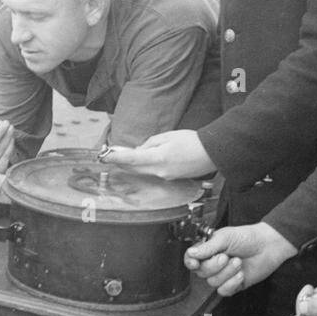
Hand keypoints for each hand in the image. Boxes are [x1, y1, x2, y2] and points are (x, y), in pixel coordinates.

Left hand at [100, 130, 215, 178]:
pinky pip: (154, 173)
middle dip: (122, 162)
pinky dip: (147, 167)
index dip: (116, 158)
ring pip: (143, 172)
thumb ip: (150, 143)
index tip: (104, 157)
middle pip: (134, 168)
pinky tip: (148, 159)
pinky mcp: (171, 179)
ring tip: (128, 156)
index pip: (131, 159)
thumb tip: (140, 149)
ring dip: (134, 164)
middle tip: (111, 155)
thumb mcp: (168, 136)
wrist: (212, 153)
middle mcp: (159, 171)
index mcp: (158, 158)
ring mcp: (165, 177)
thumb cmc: (192, 141)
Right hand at [183, 222, 296, 295]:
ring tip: (238, 262)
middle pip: (201, 273)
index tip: (196, 263)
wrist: (268, 246)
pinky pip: (224, 291)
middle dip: (214, 266)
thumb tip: (191, 253)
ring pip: (213, 282)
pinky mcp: (233, 285)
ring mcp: (223, 275)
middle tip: (226, 257)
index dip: (190, 262)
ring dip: (227, 273)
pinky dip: (232, 283)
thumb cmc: (248, 237)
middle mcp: (213, 263)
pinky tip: (241, 274)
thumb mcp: (225, 237)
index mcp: (207, 250)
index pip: (191, 259)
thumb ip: (207, 247)